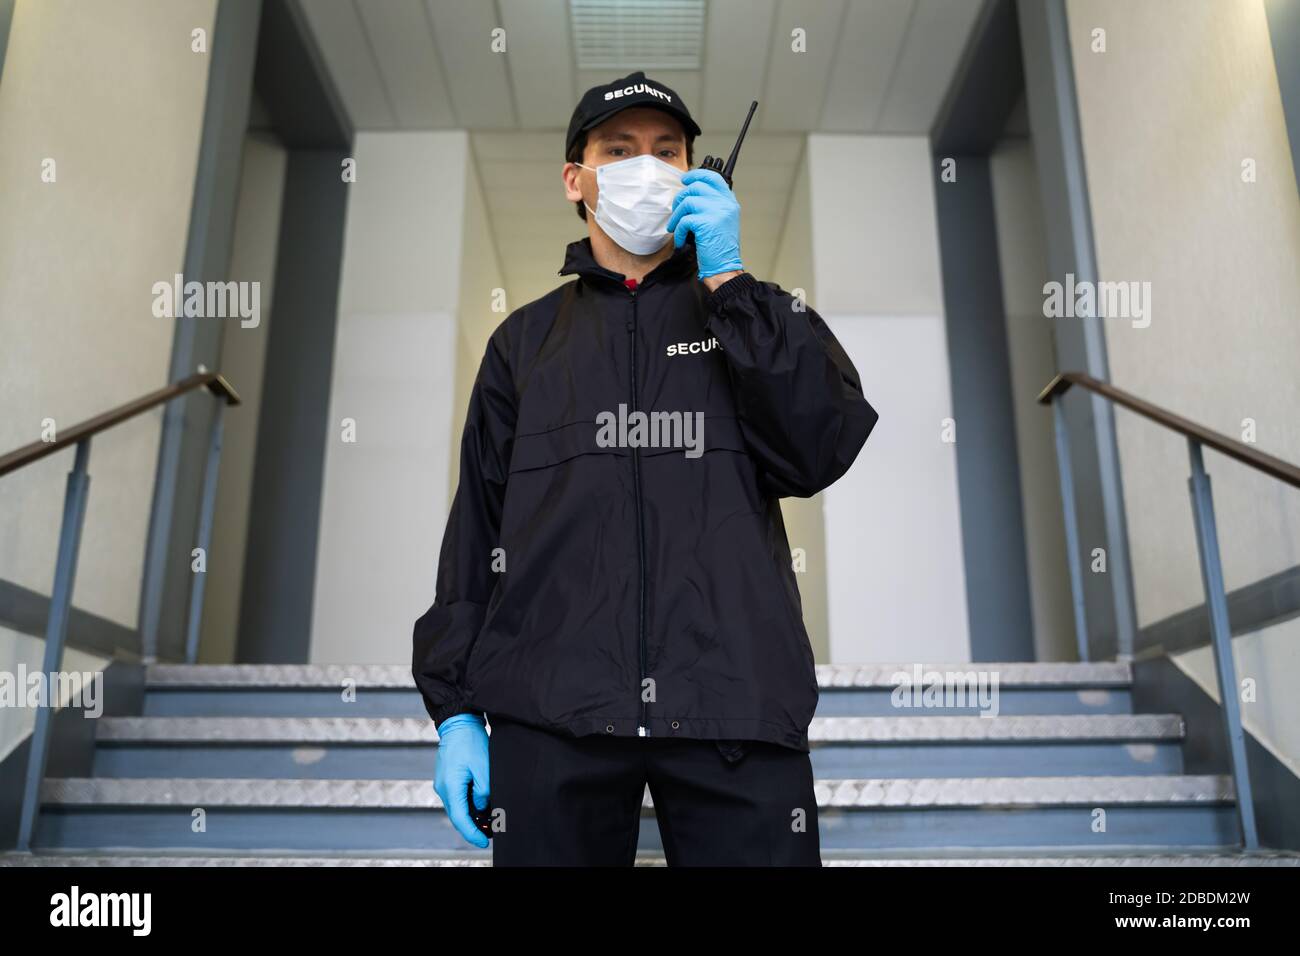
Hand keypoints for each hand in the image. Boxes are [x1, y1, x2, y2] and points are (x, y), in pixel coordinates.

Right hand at [433, 712, 490, 848]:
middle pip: (457, 815)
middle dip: (472, 827)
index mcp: (451, 787)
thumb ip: (483, 790)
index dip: (472, 833)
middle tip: (488, 835)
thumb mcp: (483, 767)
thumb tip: (482, 805)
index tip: (484, 842)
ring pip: (457, 807)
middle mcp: (443, 788)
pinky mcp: (447, 778)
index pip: (461, 819)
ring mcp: (443, 784)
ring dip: (470, 816)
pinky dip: (467, 805)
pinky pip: (457, 797)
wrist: (458, 723)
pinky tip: (480, 806)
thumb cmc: (470, 742)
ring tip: (487, 822)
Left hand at [667, 168, 742, 278]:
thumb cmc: (720, 248)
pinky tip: (681, 240)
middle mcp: (725, 203)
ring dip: (676, 216)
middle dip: (681, 198)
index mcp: (729, 201)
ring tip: (675, 227)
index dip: (697, 175)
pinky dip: (679, 231)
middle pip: (696, 187)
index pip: (713, 178)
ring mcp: (716, 211)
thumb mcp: (722, 221)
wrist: (725, 267)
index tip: (685, 179)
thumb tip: (691, 194)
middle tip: (676, 210)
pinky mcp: (706, 223)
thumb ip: (712, 205)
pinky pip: (684, 220)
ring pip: (687, 201)